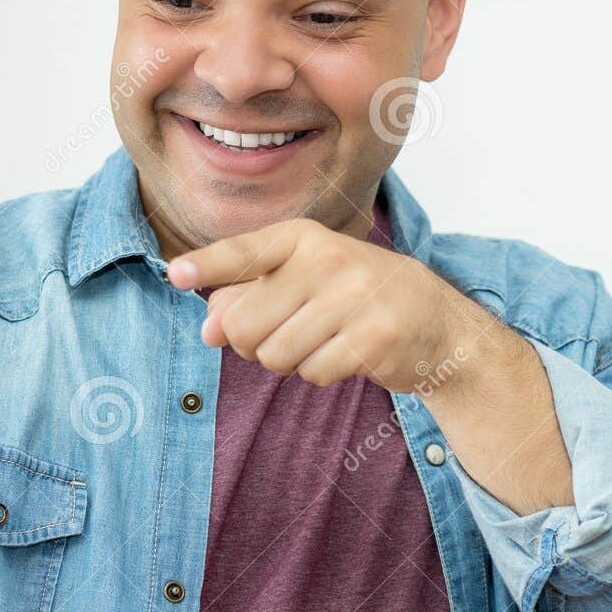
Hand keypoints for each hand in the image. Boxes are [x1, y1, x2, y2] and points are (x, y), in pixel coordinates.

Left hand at [168, 217, 573, 513]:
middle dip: (252, 343)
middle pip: (244, 323)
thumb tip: (209, 328)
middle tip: (283, 334)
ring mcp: (354, 297)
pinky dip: (321, 373)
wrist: (435, 322)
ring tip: (321, 341)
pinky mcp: (373, 337)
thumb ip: (248, 297)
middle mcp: (328, 259)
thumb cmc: (353, 298)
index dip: (206, 266)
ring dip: (289, 361)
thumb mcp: (302, 281)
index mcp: (303, 237)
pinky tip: (346, 354)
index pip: (244, 251)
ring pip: (274, 354)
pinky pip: (313, 373)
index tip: (175, 274)